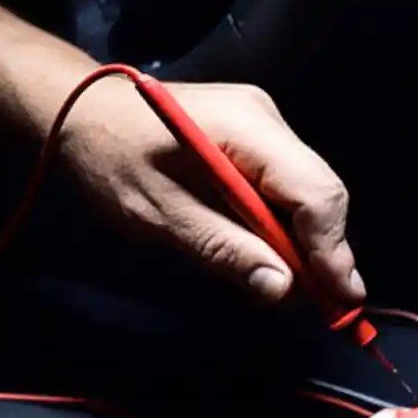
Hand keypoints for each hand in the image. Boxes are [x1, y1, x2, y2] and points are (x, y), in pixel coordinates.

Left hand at [59, 78, 364, 304]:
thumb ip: (223, 249)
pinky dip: (286, 229)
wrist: (76, 108)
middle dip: (325, 254)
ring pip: (309, 195)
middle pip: (321, 195)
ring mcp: (265, 127)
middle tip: (325, 309)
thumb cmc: (109, 157)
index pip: (315, 192)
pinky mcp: (256, 141)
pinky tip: (273, 258)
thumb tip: (282, 289)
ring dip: (305, 246)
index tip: (341, 302)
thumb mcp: (158, 213)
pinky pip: (287, 190)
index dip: (332, 251)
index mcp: (248, 128)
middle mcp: (268, 120)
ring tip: (297, 290)